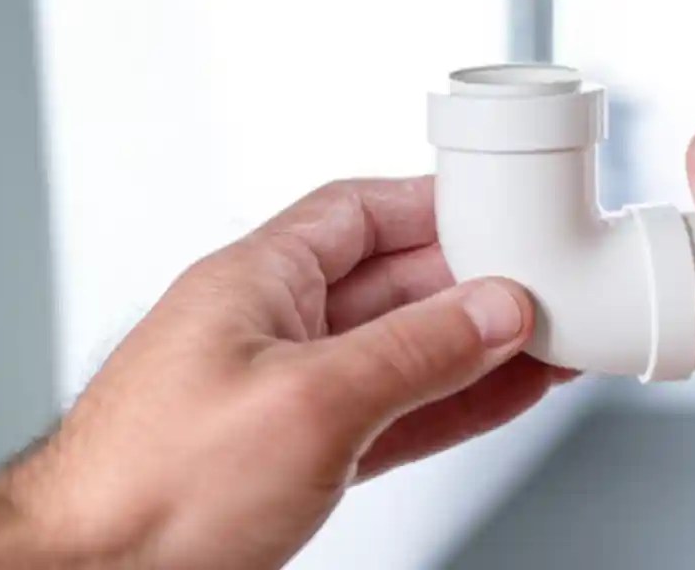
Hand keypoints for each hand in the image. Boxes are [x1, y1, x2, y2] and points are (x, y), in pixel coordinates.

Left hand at [0, 178, 567, 568]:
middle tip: (542, 286)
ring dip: (477, 347)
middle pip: (392, 283)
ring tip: (547, 341)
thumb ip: (413, 353)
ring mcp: (288, 393)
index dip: (431, 204)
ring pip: (404, 353)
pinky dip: (452, 403)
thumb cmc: (147, 488)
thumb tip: (494, 309)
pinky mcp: (301, 453)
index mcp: (255, 282)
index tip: (496, 206)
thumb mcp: (309, 403)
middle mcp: (272, 329)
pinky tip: (502, 394)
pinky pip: (396, 412)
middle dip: (470, 283)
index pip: (357, 214)